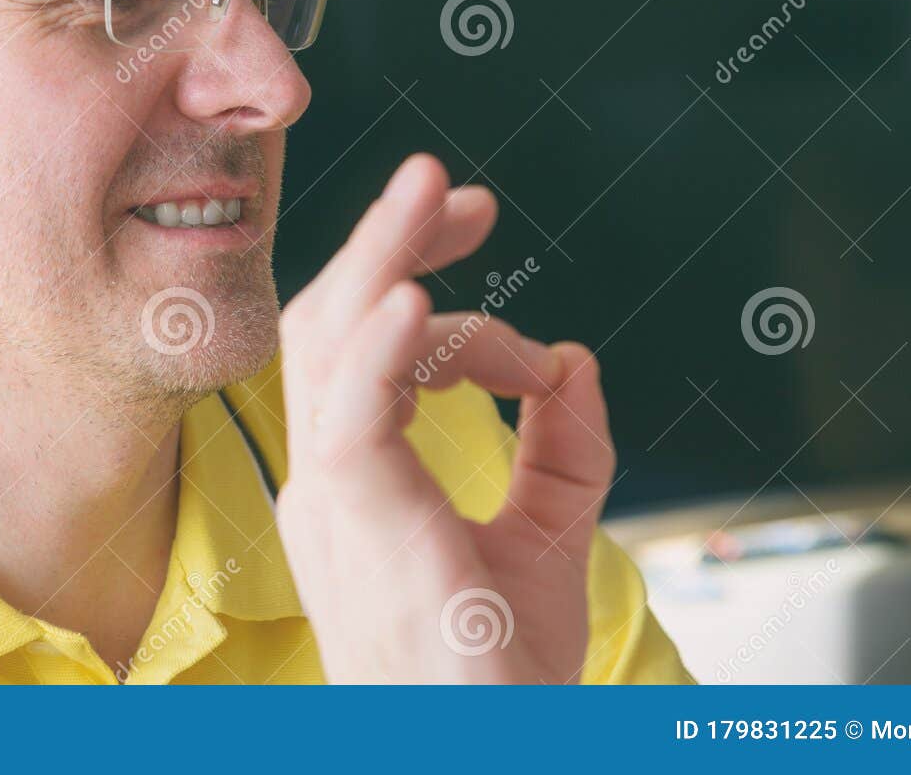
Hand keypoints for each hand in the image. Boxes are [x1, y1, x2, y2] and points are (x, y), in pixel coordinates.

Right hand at [274, 153, 610, 682]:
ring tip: (430, 192)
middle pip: (334, 320)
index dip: (426, 287)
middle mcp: (331, 477)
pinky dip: (379, 349)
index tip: (497, 265)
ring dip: (382, 255)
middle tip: (450, 190)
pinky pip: (348, 419)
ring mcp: (334, 498)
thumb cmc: (495, 673)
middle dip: (392, 240)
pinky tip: (419, 297)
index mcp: (361, 477)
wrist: (479, 751)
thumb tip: (580, 361)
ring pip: (330, 342)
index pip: (370, 347)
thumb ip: (564, 451)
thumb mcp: (548, 543)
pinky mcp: (359, 525)